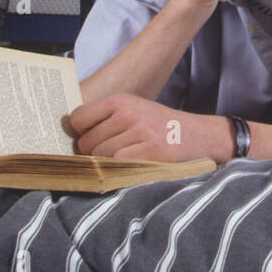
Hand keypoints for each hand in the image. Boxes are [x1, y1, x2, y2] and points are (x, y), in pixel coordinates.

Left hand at [69, 94, 228, 162]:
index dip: (81, 132)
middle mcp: (130, 114)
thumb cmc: (161, 127)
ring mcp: (141, 133)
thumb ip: (106, 119)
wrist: (201, 136)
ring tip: (129, 158)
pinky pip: (117, 166)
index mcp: (122, 100)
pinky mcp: (151, 153)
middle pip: (85, 142)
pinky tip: (136, 165)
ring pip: (100, 157)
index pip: (78, 118)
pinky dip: (121, 170)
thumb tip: (70, 139)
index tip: (92, 139)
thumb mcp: (135, 111)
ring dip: (108, 164)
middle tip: (116, 152)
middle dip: (94, 153)